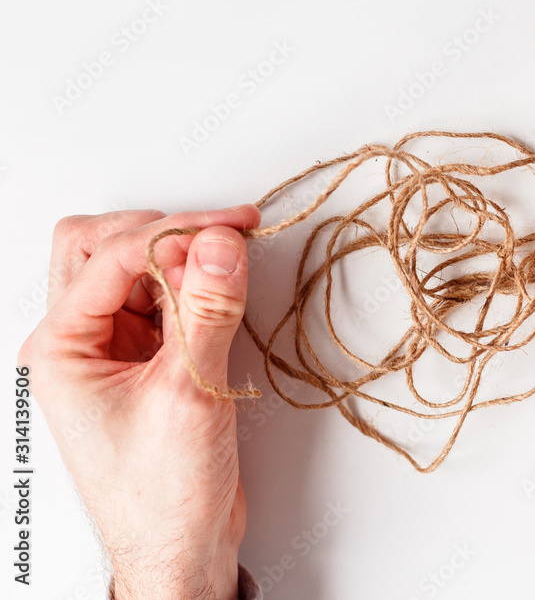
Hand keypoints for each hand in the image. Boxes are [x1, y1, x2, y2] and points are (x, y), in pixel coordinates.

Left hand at [18, 205, 260, 599]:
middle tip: (225, 235)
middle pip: (103, 248)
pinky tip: (226, 294)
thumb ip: (206, 311)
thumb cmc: (162, 494)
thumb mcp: (188, 395)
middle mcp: (80, 342)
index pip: (111, 259)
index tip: (232, 228)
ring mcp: (113, 350)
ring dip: (182, 259)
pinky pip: (165, 301)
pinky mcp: (147, 359)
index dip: (174, 234)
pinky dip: (195, 289)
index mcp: (61, 349)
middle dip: (164, 233)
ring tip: (232, 267)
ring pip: (135, 270)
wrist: (181, 547)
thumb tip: (221, 245)